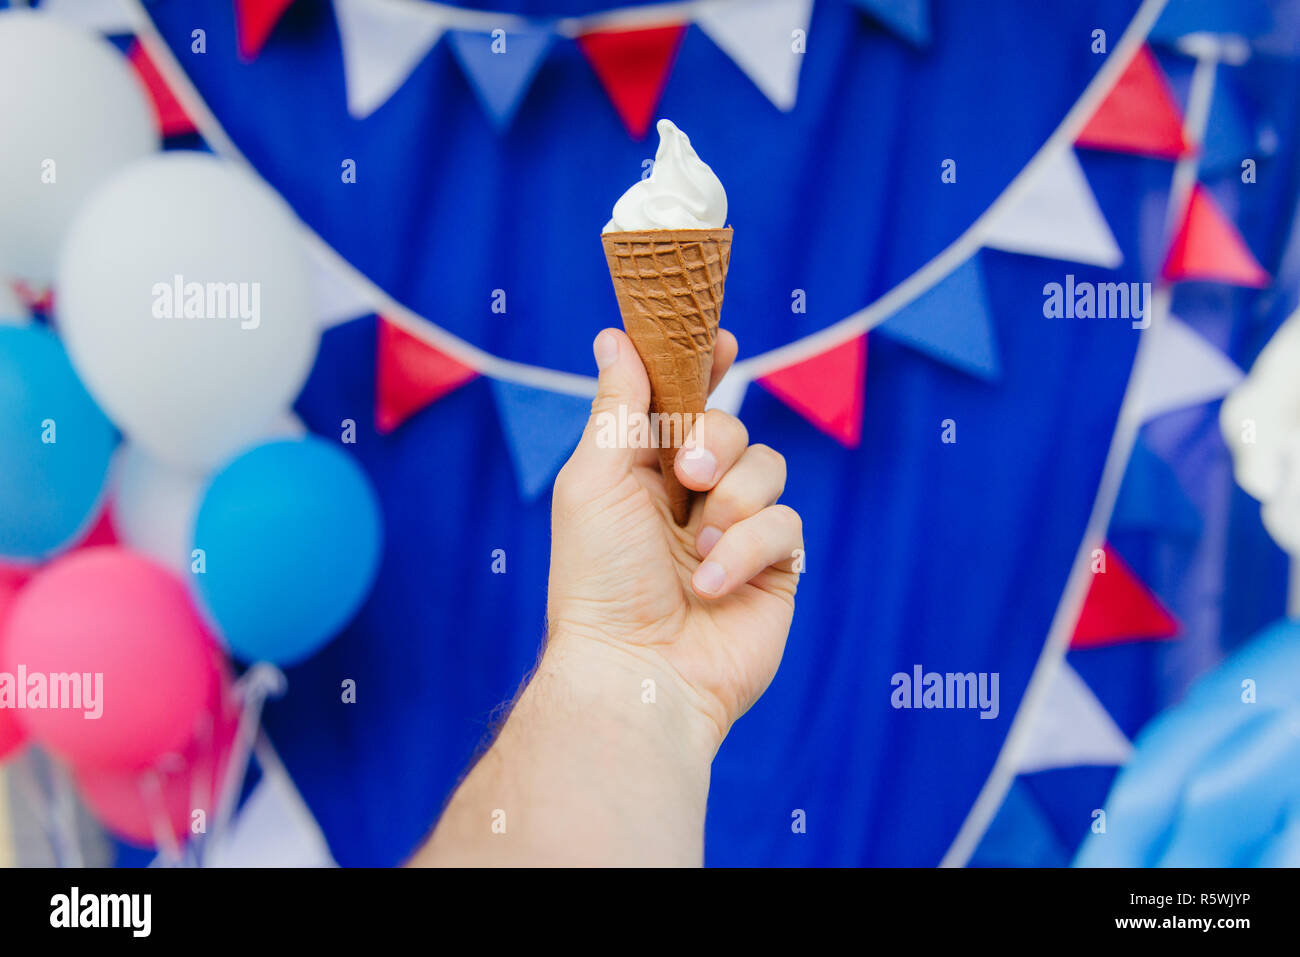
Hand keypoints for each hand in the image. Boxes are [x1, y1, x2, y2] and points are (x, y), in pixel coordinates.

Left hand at [547, 328, 802, 752]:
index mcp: (642, 473)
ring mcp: (735, 532)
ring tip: (696, 550)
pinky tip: (711, 586)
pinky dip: (746, 550)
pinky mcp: (773, 569)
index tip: (721, 339)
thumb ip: (619, 408)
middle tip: (690, 474)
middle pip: (733, 424)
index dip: (703, 367)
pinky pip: (787, 524)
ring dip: (732, 503)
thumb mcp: (595, 480)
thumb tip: (614, 336)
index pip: (682, 402)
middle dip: (716, 439)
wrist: (636, 671)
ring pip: (768, 467)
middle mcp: (691, 498)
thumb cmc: (600, 579)